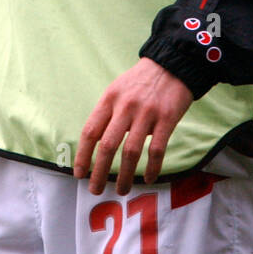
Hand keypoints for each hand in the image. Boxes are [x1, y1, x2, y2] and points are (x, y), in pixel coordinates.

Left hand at [74, 57, 192, 195]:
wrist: (172, 63)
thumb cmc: (141, 80)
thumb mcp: (117, 89)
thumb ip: (107, 113)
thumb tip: (95, 143)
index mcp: (110, 99)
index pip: (90, 132)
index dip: (83, 155)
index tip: (79, 173)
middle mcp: (126, 106)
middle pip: (108, 145)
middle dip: (100, 172)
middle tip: (96, 190)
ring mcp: (146, 113)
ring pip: (131, 152)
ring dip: (126, 176)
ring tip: (122, 189)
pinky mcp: (167, 119)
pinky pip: (157, 150)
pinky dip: (152, 168)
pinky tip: (149, 178)